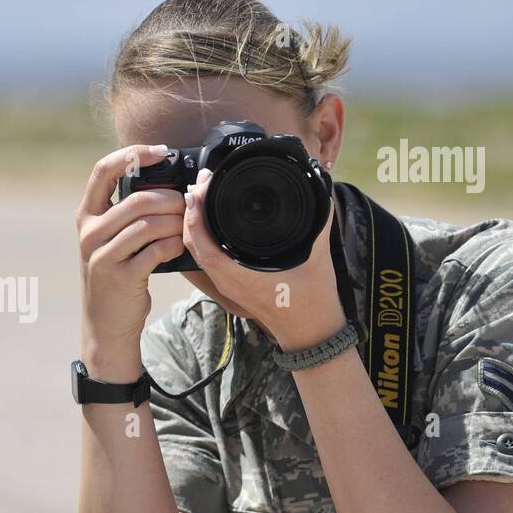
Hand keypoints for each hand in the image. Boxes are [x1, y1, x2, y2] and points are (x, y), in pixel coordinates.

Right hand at [76, 144, 184, 379]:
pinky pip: (155, 250)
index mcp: (87, 215)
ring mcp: (101, 255)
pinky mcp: (119, 276)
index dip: (132, 154)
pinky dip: (173, 245)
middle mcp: (89, 232)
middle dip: (170, 197)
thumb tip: (169, 184)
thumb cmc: (117, 274)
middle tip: (187, 202)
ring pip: (147, 224)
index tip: (161, 152)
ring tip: (186, 225)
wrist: (106, 323)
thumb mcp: (112, 240)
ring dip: (175, 222)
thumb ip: (128, 213)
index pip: (103, 170)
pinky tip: (180, 246)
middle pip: (136, 199)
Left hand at [182, 169, 345, 350]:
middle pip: (194, 243)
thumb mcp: (317, 253)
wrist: (311, 329)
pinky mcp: (231, 283)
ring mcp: (227, 283)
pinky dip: (203, 235)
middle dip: (193, 211)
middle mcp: (226, 279)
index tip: (200, 188)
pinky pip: (207, 256)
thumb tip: (320, 186)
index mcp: (239, 274)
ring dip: (196, 222)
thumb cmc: (312, 298)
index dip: (195, 214)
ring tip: (203, 194)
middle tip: (202, 183)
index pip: (202, 242)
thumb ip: (320, 218)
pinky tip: (210, 219)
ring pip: (198, 250)